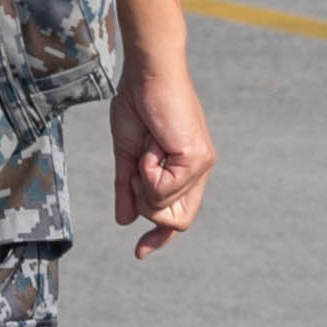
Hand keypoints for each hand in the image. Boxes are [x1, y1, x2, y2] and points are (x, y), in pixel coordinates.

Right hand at [105, 48, 217, 256]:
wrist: (146, 74)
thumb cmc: (138, 105)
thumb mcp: (128, 155)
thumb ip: (127, 189)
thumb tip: (124, 220)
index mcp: (187, 170)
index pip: (180, 216)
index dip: (160, 237)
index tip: (140, 253)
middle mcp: (200, 171)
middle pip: (176, 222)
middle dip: (146, 204)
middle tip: (138, 169)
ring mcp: (202, 166)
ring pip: (164, 209)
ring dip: (143, 183)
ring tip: (146, 149)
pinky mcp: (197, 158)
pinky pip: (161, 188)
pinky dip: (146, 169)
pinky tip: (151, 144)